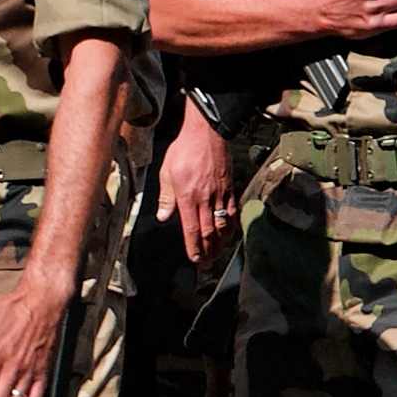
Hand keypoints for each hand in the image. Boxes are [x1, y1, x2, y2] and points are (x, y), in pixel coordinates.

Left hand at [157, 107, 235, 266]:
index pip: (192, 228)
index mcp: (188, 196)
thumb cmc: (184, 150)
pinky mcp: (229, 188)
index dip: (194, 247)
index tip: (195, 260)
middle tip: (207, 264)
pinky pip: (232, 211)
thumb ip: (167, 196)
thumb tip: (164, 217)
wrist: (207, 133)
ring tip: (218, 254)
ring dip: (220, 242)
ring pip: (222, 224)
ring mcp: (220, 194)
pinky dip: (231, 225)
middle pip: (208, 231)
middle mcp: (206, 198)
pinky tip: (229, 234)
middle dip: (208, 250)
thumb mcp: (166, 171)